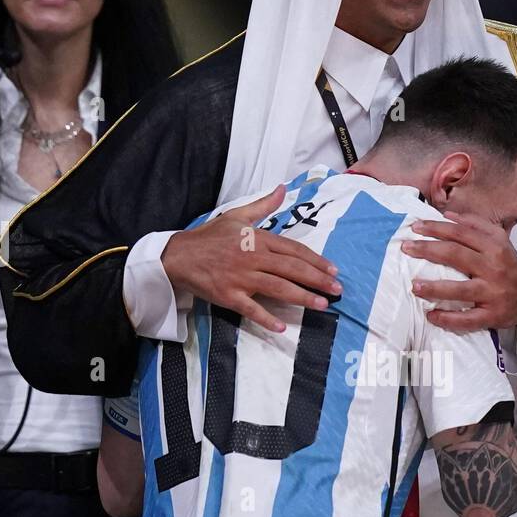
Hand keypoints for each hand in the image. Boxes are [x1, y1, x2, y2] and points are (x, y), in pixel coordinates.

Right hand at [161, 184, 341, 332]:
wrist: (178, 255)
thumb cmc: (209, 237)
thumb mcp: (237, 216)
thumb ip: (263, 205)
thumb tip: (282, 189)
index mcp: (257, 239)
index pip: (293, 250)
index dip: (316, 261)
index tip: (333, 270)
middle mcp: (253, 257)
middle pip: (291, 269)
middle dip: (317, 280)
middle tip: (337, 290)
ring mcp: (241, 278)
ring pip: (278, 288)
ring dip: (302, 297)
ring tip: (322, 305)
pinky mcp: (228, 295)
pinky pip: (250, 309)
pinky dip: (266, 318)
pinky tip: (282, 328)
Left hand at [402, 212, 516, 331]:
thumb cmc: (511, 267)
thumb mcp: (501, 241)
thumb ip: (476, 225)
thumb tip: (448, 215)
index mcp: (495, 247)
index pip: (461, 233)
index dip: (437, 228)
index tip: (415, 227)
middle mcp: (494, 268)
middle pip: (456, 256)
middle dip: (428, 250)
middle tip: (406, 248)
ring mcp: (493, 294)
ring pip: (460, 290)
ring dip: (434, 288)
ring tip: (414, 285)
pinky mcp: (492, 316)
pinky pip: (467, 319)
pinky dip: (448, 319)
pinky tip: (431, 315)